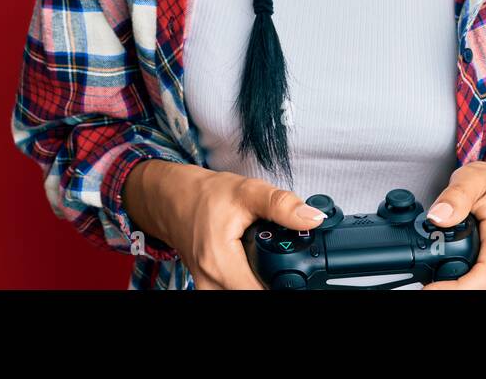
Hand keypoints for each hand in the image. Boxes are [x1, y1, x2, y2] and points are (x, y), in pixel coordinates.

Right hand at [129, 161, 326, 289]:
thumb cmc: (205, 195)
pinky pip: (234, 293)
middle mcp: (210, 283)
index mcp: (219, 262)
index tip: (296, 270)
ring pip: (244, 296)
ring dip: (260, 283)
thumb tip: (312, 218)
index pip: (260, 292)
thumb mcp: (246, 190)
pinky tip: (256, 267)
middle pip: (253, 296)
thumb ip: (281, 205)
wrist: (173, 199)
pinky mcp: (209, 290)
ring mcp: (207, 290)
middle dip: (274, 283)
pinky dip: (249, 282)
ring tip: (270, 264)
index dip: (283, 284)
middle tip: (286, 265)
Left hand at [420, 156, 485, 289]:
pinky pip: (482, 281)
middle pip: (478, 285)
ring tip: (443, 251)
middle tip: (427, 260)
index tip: (430, 288)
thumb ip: (456, 196)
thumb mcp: (475, 177)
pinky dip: (465, 273)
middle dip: (448, 281)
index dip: (454, 289)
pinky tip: (456, 255)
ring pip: (479, 284)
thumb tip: (437, 217)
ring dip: (456, 276)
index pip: (483, 278)